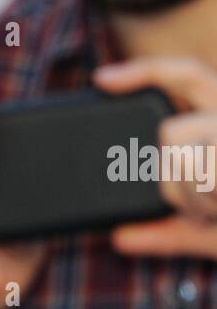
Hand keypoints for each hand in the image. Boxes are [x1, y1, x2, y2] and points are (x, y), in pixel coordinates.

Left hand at [95, 58, 216, 257]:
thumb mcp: (212, 231)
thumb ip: (167, 233)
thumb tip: (119, 237)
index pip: (187, 75)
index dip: (144, 71)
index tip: (102, 78)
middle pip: (172, 131)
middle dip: (171, 177)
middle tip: (200, 202)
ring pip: (182, 157)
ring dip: (192, 199)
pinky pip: (203, 174)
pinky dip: (203, 204)